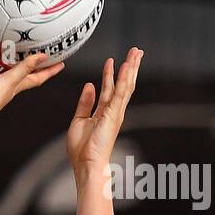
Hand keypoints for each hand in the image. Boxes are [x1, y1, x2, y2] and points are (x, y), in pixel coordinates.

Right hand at [0, 51, 63, 125]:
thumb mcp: (10, 81)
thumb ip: (24, 67)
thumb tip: (43, 56)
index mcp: (15, 86)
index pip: (37, 77)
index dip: (50, 71)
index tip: (61, 63)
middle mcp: (3, 84)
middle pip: (20, 71)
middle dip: (30, 62)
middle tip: (39, 50)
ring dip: (3, 59)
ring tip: (8, 46)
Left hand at [66, 47, 142, 180]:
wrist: (85, 163)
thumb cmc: (82, 149)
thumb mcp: (79, 120)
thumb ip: (85, 103)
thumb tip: (89, 85)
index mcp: (104, 112)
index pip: (111, 88)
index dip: (112, 73)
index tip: (113, 60)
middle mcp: (113, 111)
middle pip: (124, 84)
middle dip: (129, 67)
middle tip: (135, 51)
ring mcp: (115, 112)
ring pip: (126, 85)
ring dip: (130, 68)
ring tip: (135, 53)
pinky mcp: (113, 114)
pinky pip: (120, 93)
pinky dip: (123, 79)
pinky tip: (126, 67)